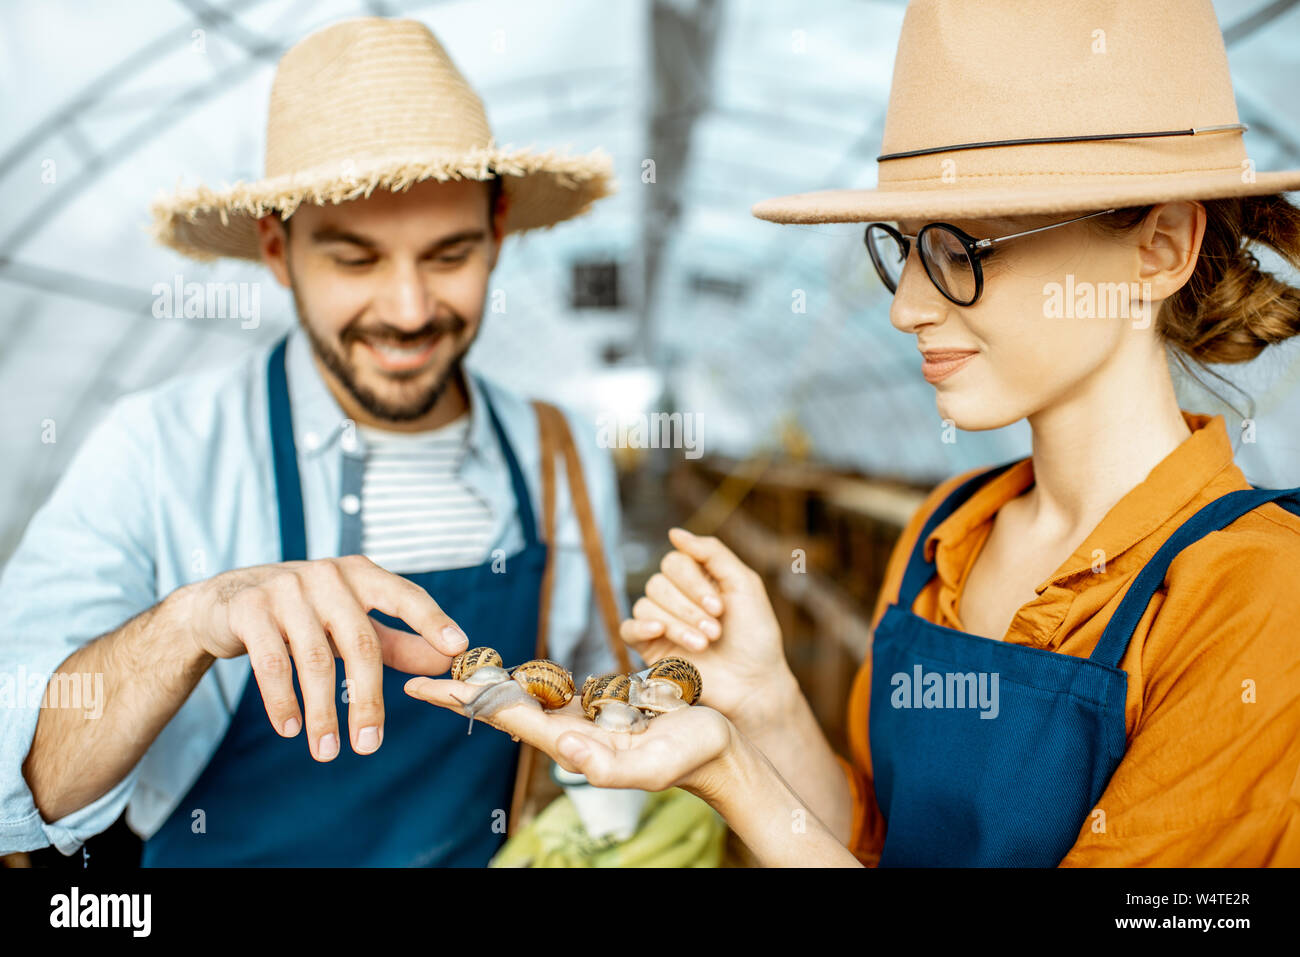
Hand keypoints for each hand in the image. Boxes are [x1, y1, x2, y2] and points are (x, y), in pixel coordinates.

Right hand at [179, 555, 468, 760]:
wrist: (224, 602)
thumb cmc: (304, 613)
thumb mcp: (351, 623)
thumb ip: (398, 641)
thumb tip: (447, 661)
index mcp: (360, 575)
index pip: (404, 595)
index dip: (432, 620)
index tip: (458, 648)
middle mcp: (327, 576)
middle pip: (359, 643)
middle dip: (367, 699)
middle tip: (369, 746)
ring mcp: (286, 589)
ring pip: (315, 659)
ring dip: (322, 713)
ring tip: (327, 751)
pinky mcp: (249, 609)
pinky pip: (271, 663)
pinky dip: (283, 701)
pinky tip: (291, 728)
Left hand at [403, 675, 736, 798]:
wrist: (719, 753)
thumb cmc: (692, 757)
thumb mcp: (654, 766)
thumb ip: (608, 765)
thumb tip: (562, 749)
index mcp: (572, 742)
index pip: (505, 717)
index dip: (463, 701)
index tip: (421, 687)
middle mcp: (568, 732)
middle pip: (503, 706)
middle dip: (461, 691)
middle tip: (416, 673)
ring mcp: (582, 721)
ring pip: (523, 697)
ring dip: (486, 684)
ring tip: (452, 669)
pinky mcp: (601, 709)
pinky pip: (552, 691)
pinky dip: (523, 679)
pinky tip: (511, 673)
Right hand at [621, 528, 794, 725]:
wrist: (753, 684)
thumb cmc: (755, 635)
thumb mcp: (744, 584)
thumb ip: (712, 552)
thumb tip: (674, 532)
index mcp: (697, 579)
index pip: (674, 562)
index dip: (693, 583)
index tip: (720, 608)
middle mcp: (676, 597)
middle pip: (658, 583)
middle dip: (688, 608)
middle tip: (715, 632)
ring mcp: (661, 622)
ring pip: (646, 605)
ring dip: (677, 625)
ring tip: (703, 645)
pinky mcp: (650, 649)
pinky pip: (628, 628)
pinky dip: (641, 627)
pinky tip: (659, 632)